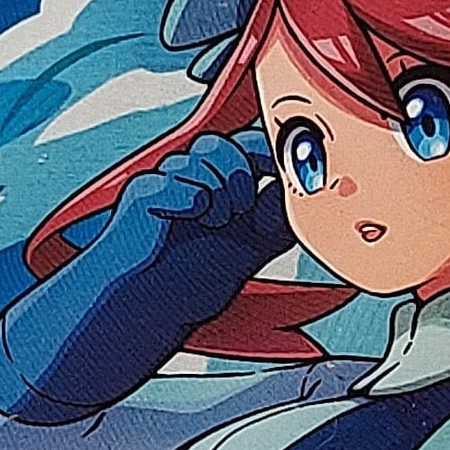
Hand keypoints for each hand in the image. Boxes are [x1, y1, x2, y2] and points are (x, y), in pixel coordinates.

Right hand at [109, 129, 289, 273]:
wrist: (152, 307)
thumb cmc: (192, 278)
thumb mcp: (255, 246)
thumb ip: (280, 217)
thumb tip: (305, 189)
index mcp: (218, 181)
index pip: (248, 142)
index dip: (269, 153)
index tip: (285, 174)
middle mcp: (190, 175)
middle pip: (223, 144)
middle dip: (241, 179)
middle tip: (237, 213)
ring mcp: (165, 180)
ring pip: (202, 159)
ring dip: (218, 197)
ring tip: (211, 224)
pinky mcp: (144, 193)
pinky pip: (181, 183)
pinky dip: (191, 205)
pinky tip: (182, 224)